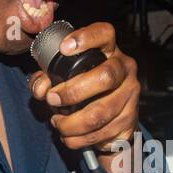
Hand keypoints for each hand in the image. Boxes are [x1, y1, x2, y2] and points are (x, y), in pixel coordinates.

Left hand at [28, 22, 139, 172]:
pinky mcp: (130, 122)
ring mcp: (131, 97)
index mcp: (109, 51)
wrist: (110, 119)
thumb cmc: (83, 88)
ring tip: (57, 123)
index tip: (64, 48)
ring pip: (101, 113)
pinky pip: (102, 134)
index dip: (86, 38)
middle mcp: (125, 70)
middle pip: (106, 77)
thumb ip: (45, 78)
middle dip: (73, 92)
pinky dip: (79, 139)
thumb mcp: (62, 77)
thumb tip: (41, 89)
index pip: (104, 33)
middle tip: (52, 100)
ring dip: (71, 124)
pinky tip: (69, 136)